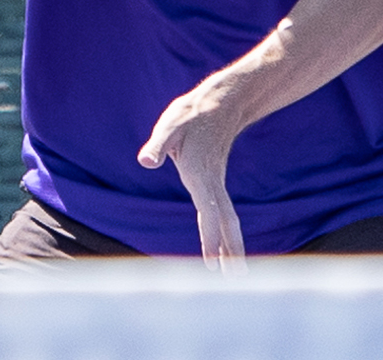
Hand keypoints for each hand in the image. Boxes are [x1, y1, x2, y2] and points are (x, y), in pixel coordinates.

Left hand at [138, 83, 248, 274]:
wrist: (219, 103)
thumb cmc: (190, 115)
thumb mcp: (169, 126)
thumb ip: (158, 145)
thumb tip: (146, 161)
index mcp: (201, 176)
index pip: (209, 213)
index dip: (211, 238)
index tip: (214, 263)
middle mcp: (212, 183)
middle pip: (226, 221)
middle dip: (230, 250)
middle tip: (236, 277)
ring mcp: (217, 182)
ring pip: (228, 218)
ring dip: (232, 244)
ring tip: (236, 270)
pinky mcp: (215, 180)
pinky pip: (224, 211)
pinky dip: (227, 230)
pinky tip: (223, 243)